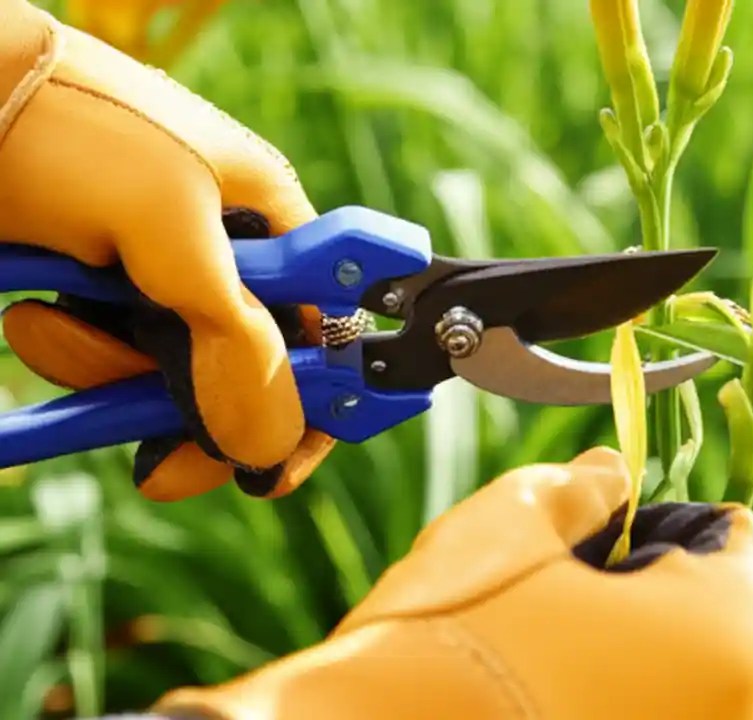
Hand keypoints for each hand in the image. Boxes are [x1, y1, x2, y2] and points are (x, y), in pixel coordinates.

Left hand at [0, 1, 331, 499]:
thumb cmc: (67, 129)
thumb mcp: (170, 230)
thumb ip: (235, 337)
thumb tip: (273, 442)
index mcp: (266, 219)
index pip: (325, 324)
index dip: (314, 397)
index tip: (276, 466)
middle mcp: (220, 250)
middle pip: (243, 365)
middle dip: (192, 408)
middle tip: (163, 464)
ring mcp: (153, 268)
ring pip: (165, 369)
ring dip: (108, 376)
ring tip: (50, 330)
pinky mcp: (93, 286)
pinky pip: (105, 358)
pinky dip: (71, 360)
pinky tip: (33, 325)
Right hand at [151, 448, 752, 718]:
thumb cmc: (443, 641)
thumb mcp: (515, 525)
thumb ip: (587, 488)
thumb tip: (613, 475)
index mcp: (733, 635)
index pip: (752, 546)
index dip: (680, 524)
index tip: (616, 533)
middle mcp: (750, 716)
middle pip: (738, 625)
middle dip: (669, 596)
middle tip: (576, 596)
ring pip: (707, 690)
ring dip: (655, 663)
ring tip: (556, 659)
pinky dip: (633, 710)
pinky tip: (555, 706)